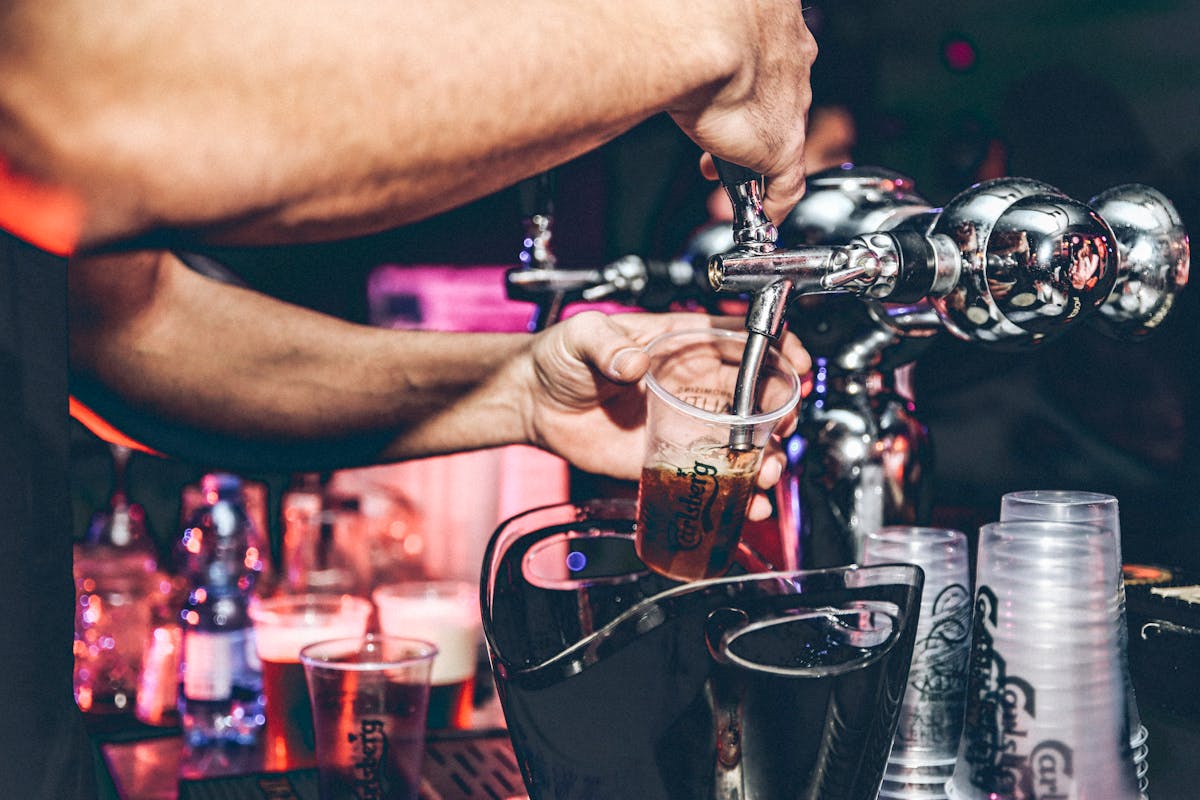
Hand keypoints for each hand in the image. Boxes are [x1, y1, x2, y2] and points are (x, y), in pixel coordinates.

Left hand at [519, 310, 809, 519]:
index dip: (777, 349)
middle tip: (780, 430)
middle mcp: (693, 384)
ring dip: (767, 458)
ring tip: (767, 473)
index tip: (797, 365)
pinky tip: (748, 504)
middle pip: (756, 396)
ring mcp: (686, 424)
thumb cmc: (561, 356)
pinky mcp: (670, 459)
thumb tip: (630, 362)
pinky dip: (738, 492)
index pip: (741, 341)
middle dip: (781, 414)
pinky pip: (712, 477)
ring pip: (744, 441)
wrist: (534, 402)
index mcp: (681, 344)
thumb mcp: (581, 335)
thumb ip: (606, 344)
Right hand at [671, 1, 817, 222]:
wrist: (698, 36)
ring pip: (782, 136)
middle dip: (747, 120)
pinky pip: (786, 184)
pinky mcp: (782, 144)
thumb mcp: (689, 18)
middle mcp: (790, 57)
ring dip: (753, 158)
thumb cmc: (682, 15)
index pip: (769, 56)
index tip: (721, 92)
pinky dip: (774, 204)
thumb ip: (684, 35)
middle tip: (719, 139)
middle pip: (779, 97)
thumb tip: (646, 37)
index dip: (742, 79)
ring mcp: (790, 103)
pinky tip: (761, 218)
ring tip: (722, 174)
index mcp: (772, 17)